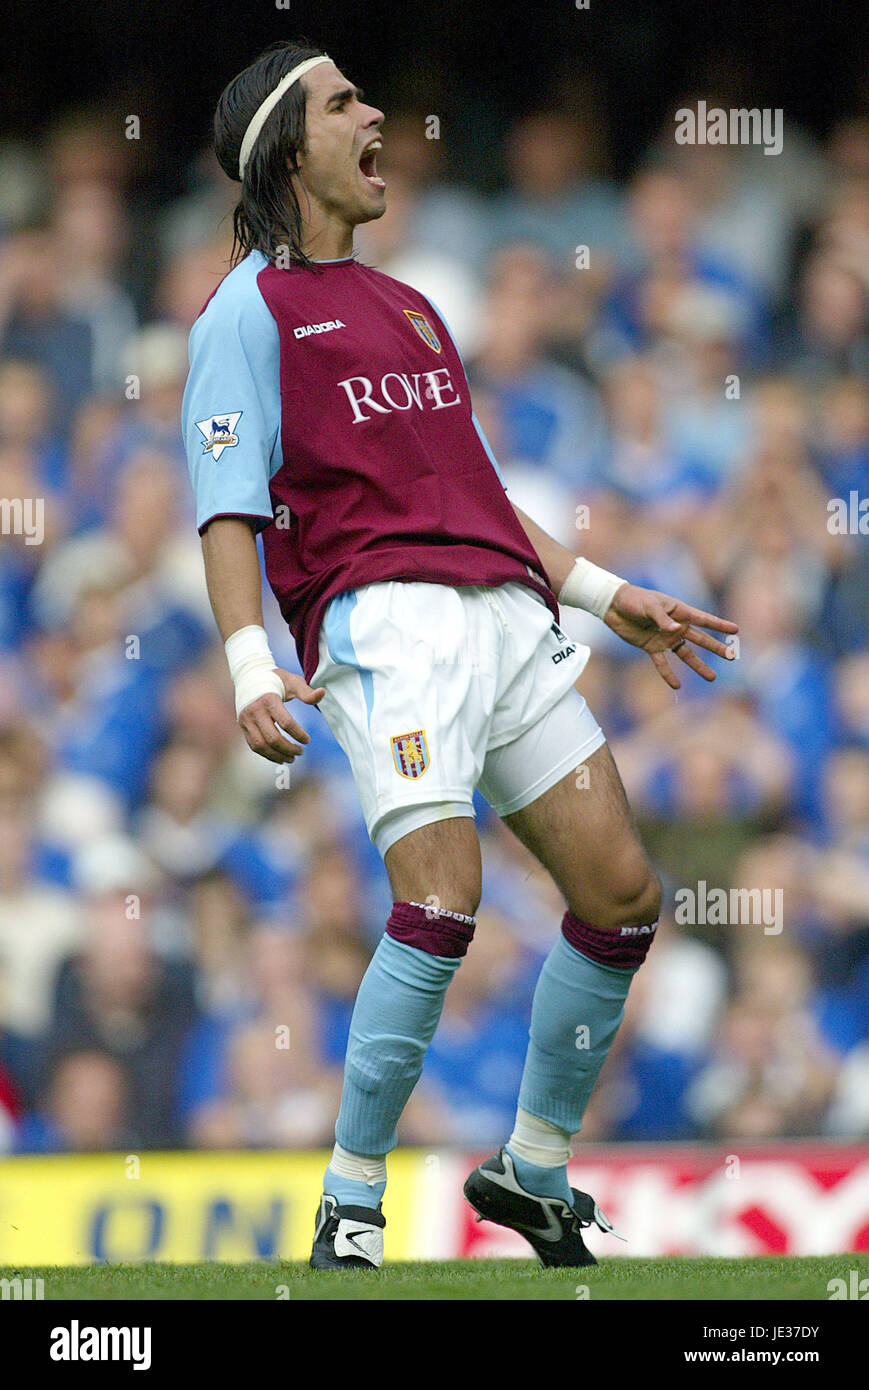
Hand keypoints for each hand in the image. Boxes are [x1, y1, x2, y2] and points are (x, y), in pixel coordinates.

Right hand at [238, 669, 324, 762]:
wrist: (249, 676)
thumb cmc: (276, 679)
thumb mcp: (292, 681)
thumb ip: (306, 692)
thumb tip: (322, 693)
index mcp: (268, 699)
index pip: (285, 722)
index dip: (298, 734)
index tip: (308, 740)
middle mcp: (254, 710)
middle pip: (272, 738)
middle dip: (289, 749)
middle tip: (301, 752)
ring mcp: (246, 719)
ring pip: (260, 745)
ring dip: (277, 756)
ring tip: (291, 758)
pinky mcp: (242, 725)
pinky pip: (253, 745)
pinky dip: (267, 754)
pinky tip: (279, 756)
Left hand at [603, 584, 737, 689]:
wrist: (613, 605)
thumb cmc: (634, 599)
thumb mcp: (649, 606)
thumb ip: (662, 618)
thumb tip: (675, 630)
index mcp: (679, 611)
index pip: (703, 619)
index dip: (719, 625)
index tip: (735, 630)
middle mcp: (675, 626)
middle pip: (700, 639)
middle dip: (716, 648)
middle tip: (731, 656)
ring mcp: (665, 638)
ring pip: (686, 654)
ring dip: (698, 665)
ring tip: (711, 677)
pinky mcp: (651, 647)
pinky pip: (662, 663)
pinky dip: (668, 674)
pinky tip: (676, 686)